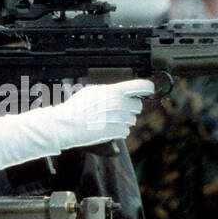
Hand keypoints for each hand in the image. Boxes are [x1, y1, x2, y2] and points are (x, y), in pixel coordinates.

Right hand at [0, 78, 153, 170]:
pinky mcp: (118, 132)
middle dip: (130, 109)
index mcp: (115, 91)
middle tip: (117, 111)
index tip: (149, 90)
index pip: (140, 86)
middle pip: (137, 106)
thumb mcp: (93, 92)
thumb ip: (110, 92)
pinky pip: (125, 132)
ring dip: (122, 121)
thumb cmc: (77, 107)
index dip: (147, 88)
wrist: (68, 124)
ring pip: (131, 120)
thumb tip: (119, 93)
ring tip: (106, 121)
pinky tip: (105, 129)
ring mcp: (120, 118)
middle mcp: (120, 104)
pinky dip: (118, 132)